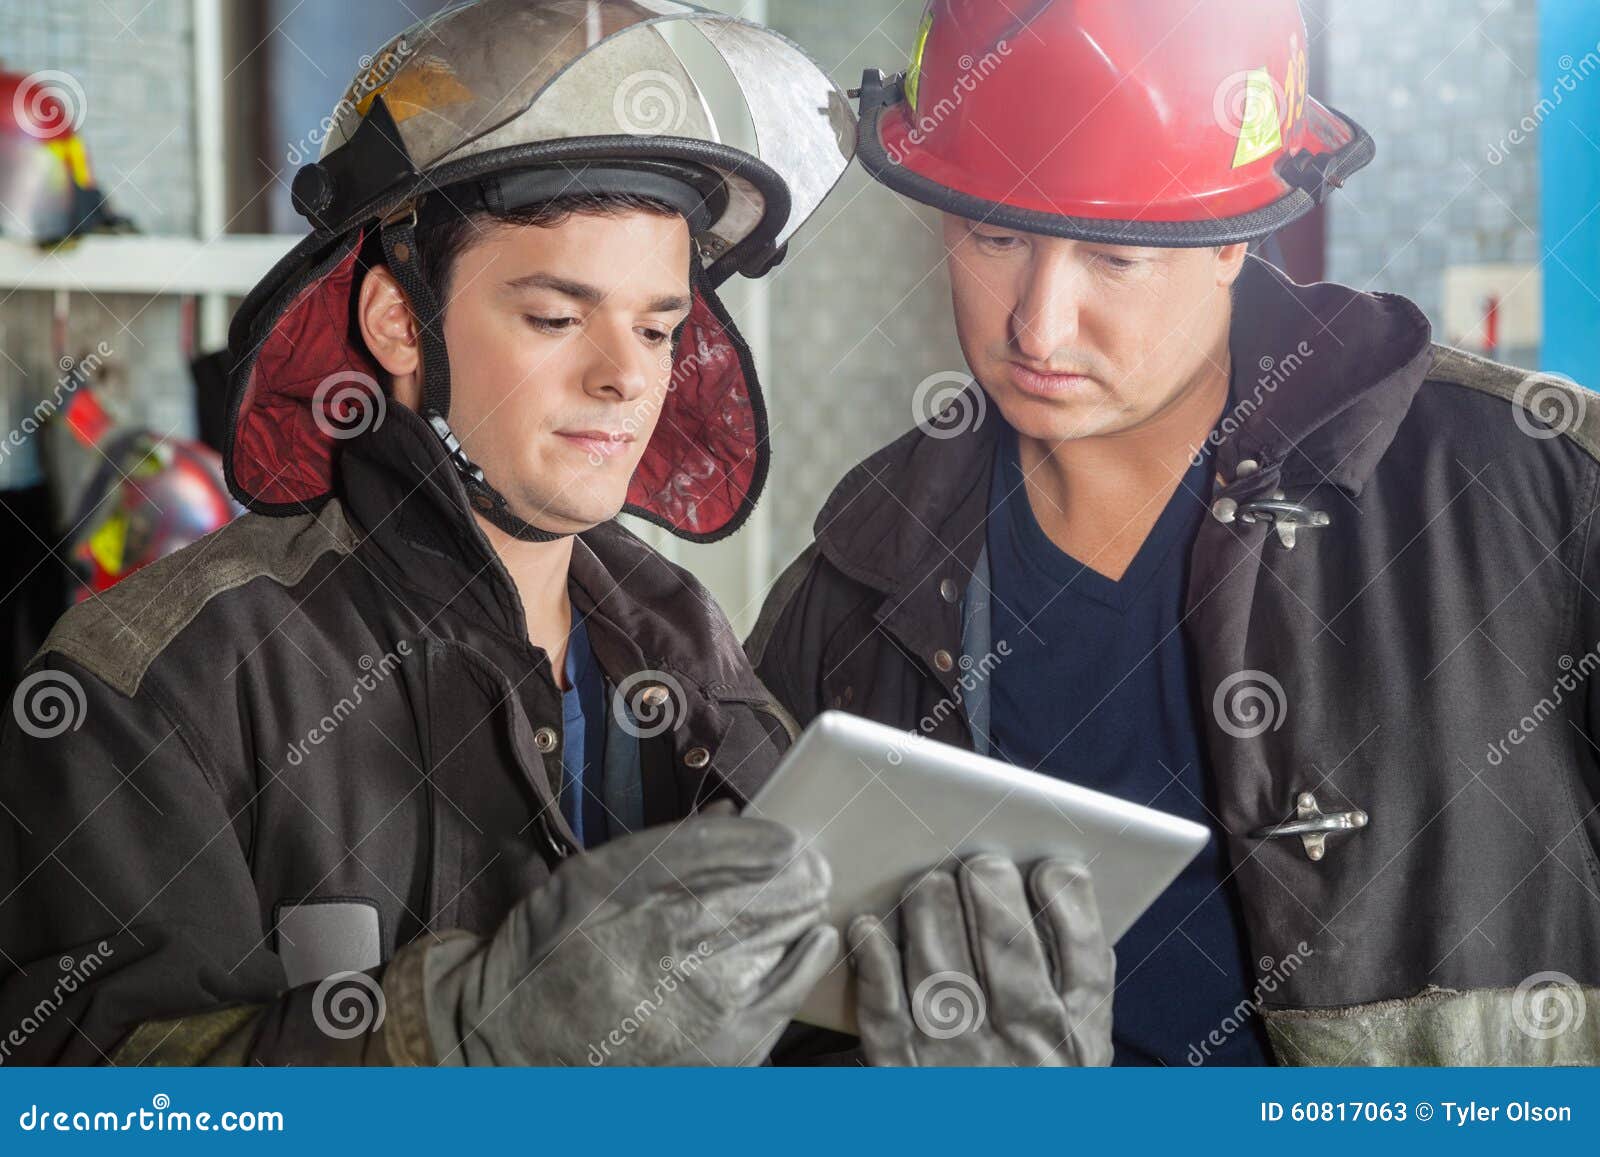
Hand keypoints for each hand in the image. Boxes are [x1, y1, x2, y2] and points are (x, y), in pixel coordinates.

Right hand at [421, 812, 836, 1064]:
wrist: (517, 1045)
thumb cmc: (550, 952)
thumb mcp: (589, 875)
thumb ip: (666, 845)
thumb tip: (733, 814)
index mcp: (632, 889)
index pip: (729, 848)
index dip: (767, 837)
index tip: (787, 836)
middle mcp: (672, 941)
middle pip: (771, 890)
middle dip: (799, 874)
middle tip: (814, 866)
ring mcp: (702, 999)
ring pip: (786, 935)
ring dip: (799, 914)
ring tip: (808, 900)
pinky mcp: (721, 1047)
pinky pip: (789, 992)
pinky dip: (808, 961)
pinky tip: (817, 941)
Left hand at [847, 856, 1112, 1065]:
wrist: (991, 1150)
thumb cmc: (1030, 1088)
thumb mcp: (1077, 1056)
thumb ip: (1078, 988)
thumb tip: (1067, 898)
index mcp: (1077, 1042)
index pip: (1082, 958)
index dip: (1067, 902)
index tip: (1050, 866)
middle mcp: (1024, 1049)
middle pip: (1010, 952)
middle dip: (992, 893)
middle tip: (981, 861)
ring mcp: (961, 1062)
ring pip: (942, 972)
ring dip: (931, 915)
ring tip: (929, 883)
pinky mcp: (904, 1073)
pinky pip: (885, 1011)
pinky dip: (875, 963)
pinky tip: (868, 927)